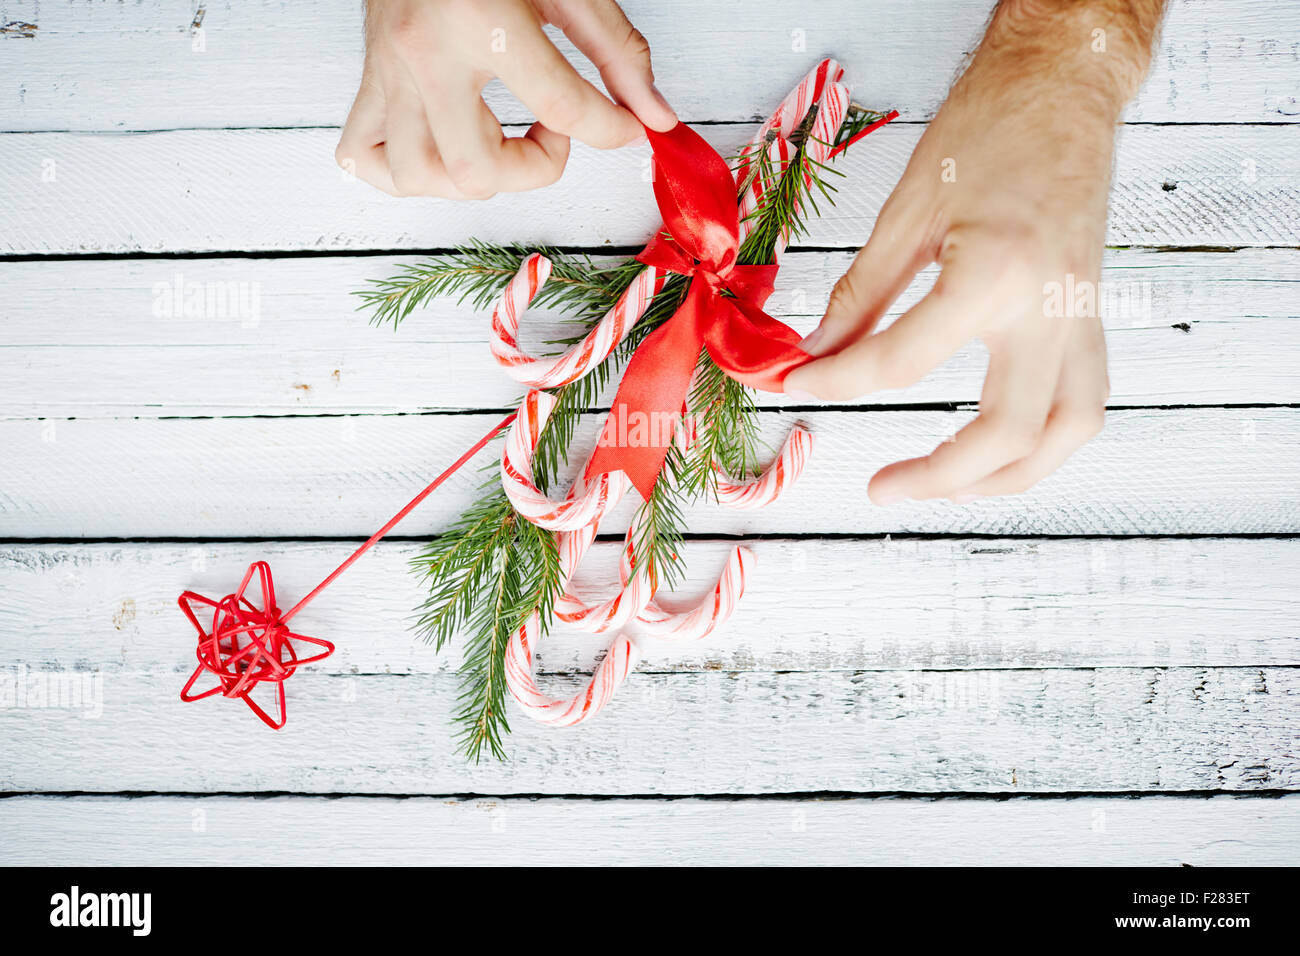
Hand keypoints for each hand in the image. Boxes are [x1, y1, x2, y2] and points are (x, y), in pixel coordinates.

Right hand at [338, 0, 675, 198]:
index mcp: (481, 20)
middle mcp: (425, 52)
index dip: (609, 130)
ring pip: (417, 175)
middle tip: (552, 131)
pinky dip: (401, 173)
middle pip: (475, 170)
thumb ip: (618, 53)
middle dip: (531, 169)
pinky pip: (363, 157)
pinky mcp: (370, 77)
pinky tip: (441, 151)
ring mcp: (389, 70)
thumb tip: (652, 116)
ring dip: (469, 178)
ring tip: (498, 140)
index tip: (625, 128)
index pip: (560, 107)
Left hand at [784, 0, 1162, 504]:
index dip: (836, 384)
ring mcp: (1081, 317)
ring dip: (1006, 477)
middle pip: (1002, 432)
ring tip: (945, 484)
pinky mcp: (1092, 316)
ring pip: (1063, 432)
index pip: (900, 363)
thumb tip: (820, 352)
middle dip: (935, 475)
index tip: (797, 387)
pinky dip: (1044, 440)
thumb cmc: (991, 128)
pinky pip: (1083, 401)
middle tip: (879, 488)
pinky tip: (1000, 447)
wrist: (1064, 85)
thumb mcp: (908, 209)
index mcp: (993, 275)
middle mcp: (1049, 310)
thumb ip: (862, 293)